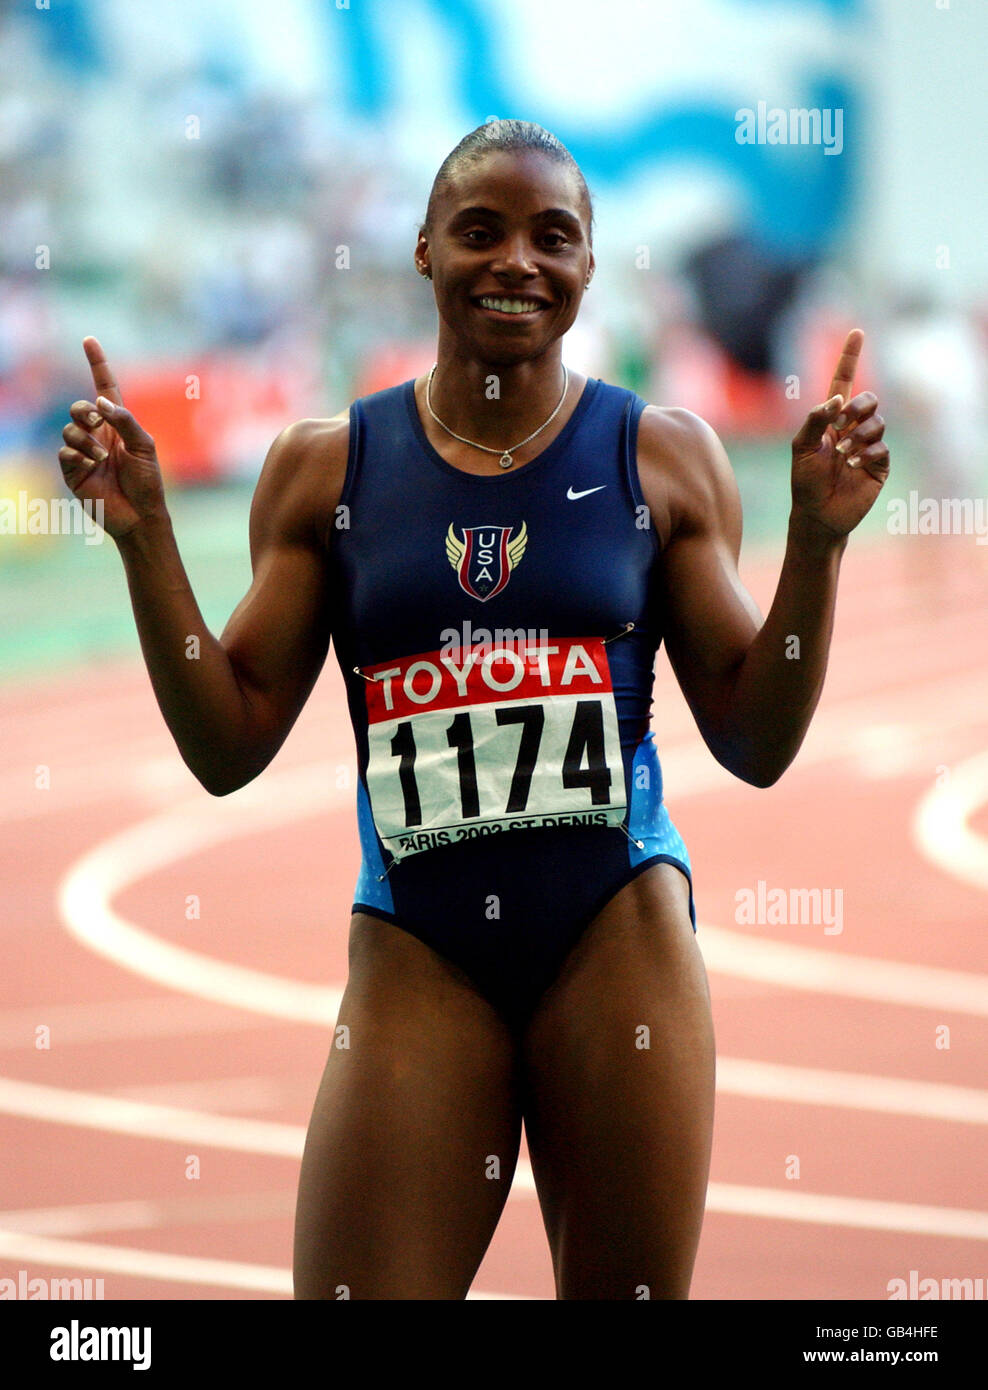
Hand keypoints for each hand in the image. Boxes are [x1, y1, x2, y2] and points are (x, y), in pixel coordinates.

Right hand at [58, 337, 168, 540]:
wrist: (139, 515)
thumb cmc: (148, 482)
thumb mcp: (144, 446)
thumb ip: (125, 420)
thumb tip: (100, 401)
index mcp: (118, 425)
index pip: (104, 388)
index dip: (97, 364)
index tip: (89, 340)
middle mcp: (98, 435)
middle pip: (79, 408)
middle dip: (85, 412)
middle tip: (98, 425)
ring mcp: (83, 453)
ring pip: (69, 430)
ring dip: (86, 441)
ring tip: (102, 459)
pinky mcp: (72, 472)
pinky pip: (64, 453)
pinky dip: (77, 457)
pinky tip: (91, 468)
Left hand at [790, 328, 890, 538]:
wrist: (817, 515)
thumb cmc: (804, 482)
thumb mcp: (801, 447)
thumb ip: (815, 419)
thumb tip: (838, 399)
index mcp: (831, 420)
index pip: (843, 382)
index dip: (850, 357)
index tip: (857, 332)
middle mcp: (852, 428)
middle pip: (869, 399)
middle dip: (858, 408)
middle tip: (841, 425)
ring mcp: (868, 446)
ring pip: (877, 423)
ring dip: (858, 436)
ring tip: (842, 455)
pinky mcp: (879, 465)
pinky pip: (881, 447)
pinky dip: (865, 454)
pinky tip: (852, 467)